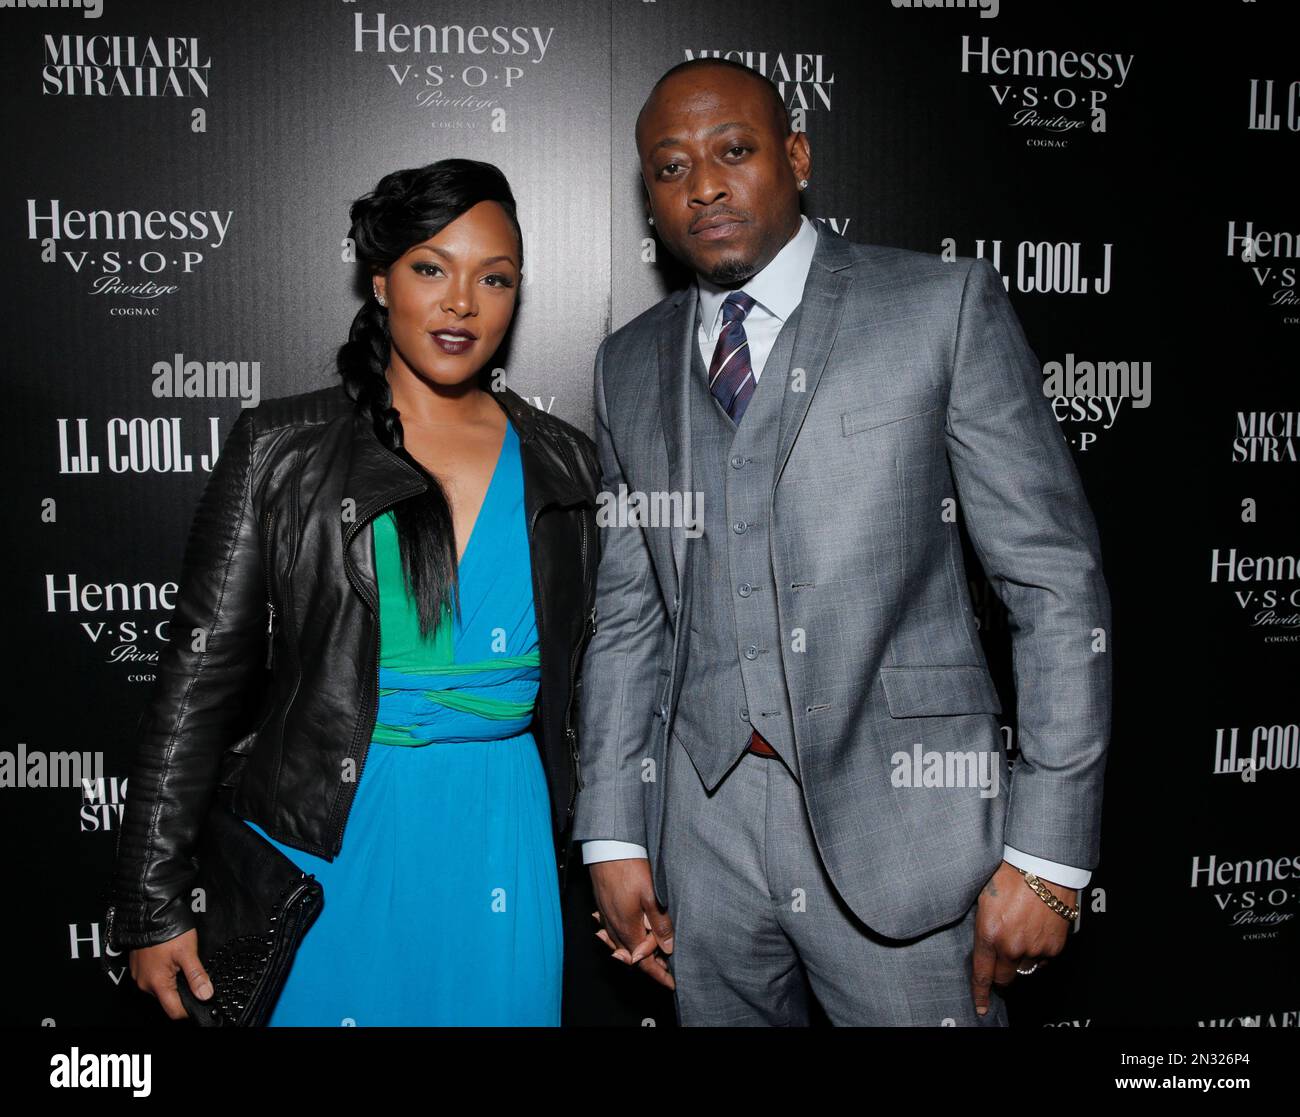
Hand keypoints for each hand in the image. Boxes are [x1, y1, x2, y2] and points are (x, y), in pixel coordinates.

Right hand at [128, 927, 212, 1019]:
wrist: (150, 914)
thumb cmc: (168, 931)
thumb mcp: (188, 953)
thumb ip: (197, 976)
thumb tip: (206, 995)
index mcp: (157, 984)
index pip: (174, 1011)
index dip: (190, 1010)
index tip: (201, 1002)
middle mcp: (145, 984)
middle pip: (167, 1000)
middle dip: (182, 993)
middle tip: (194, 978)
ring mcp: (139, 976)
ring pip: (160, 989)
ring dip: (172, 983)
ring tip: (182, 967)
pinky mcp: (138, 968)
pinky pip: (152, 978)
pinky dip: (164, 974)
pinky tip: (171, 962)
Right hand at [589, 857, 674, 989]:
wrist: (607, 848)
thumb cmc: (628, 868)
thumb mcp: (651, 896)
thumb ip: (660, 924)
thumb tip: (668, 947)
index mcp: (627, 929)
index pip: (644, 962)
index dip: (659, 974)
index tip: (672, 983)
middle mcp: (614, 927)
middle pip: (633, 956)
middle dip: (651, 965)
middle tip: (669, 970)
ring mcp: (607, 917)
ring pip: (623, 944)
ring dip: (639, 952)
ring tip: (656, 955)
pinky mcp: (604, 907)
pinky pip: (615, 932)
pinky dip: (626, 939)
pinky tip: (633, 936)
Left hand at [971, 860, 1075, 1016]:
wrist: (1044, 867)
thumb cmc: (1010, 875)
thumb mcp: (983, 898)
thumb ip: (982, 925)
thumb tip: (982, 942)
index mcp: (989, 934)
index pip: (982, 974)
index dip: (980, 993)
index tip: (980, 1006)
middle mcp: (1011, 946)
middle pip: (1004, 978)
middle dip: (1000, 974)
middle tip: (1000, 961)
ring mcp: (1034, 949)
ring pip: (1024, 967)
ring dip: (1021, 957)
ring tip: (1021, 930)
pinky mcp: (1054, 947)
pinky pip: (1043, 958)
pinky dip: (1038, 950)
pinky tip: (1036, 928)